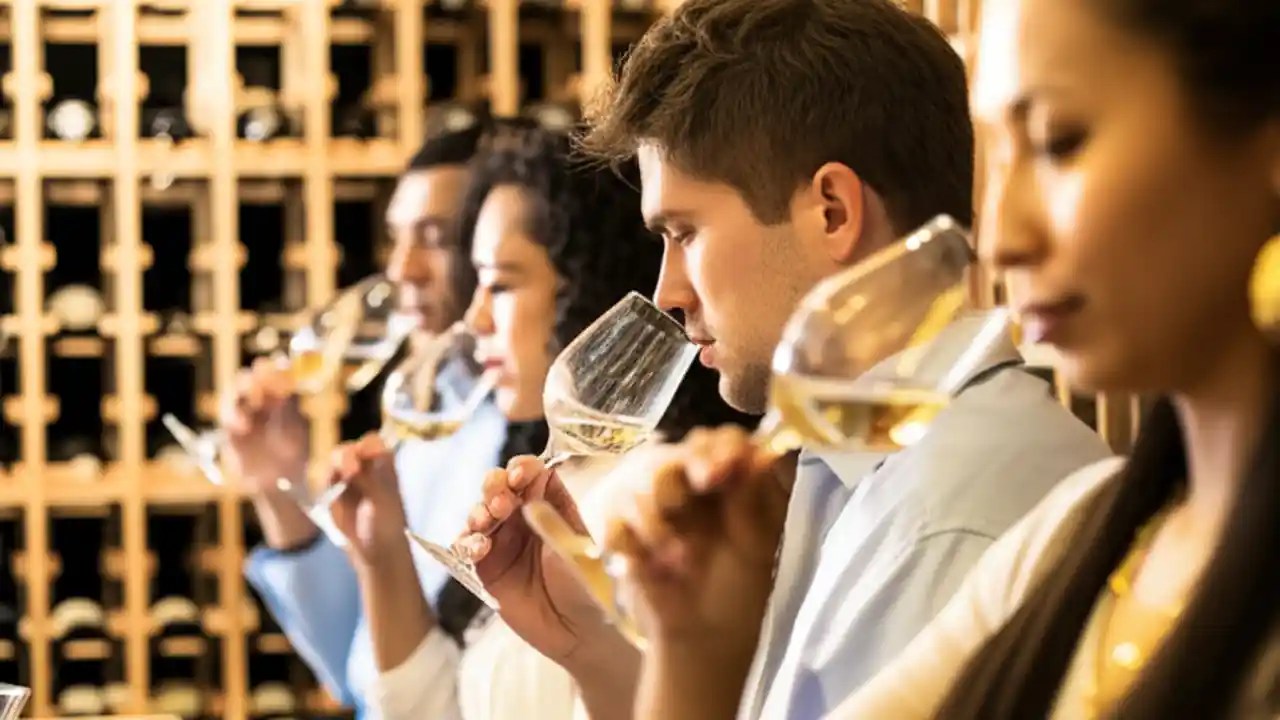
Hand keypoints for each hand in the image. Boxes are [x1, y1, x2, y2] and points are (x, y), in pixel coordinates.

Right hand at [219, 356, 307, 492]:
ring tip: (254, 404)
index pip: (272, 374)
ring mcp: (243, 415)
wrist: (281, 481)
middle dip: (253, 376)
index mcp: (278, 396)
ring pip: (234, 396)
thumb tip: (288, 380)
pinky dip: (233, 418)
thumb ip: (289, 407)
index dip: (274, 367)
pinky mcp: (231, 432)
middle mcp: (258, 402)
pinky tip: (244, 426)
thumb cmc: (294, 452)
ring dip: (241, 396)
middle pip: (249, 379)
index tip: (279, 364)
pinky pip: (226, 419)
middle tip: (258, 376)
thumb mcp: (296, 429)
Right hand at [327, 432, 408, 568]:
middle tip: (350, 471)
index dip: (366, 445)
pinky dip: (326, 481)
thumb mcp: (382, 502)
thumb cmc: (387, 523)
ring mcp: (349, 477)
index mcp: (384, 464)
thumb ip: (368, 481)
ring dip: (335, 468)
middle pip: (350, 449)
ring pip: (335, 462)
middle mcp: (366, 466)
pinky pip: (326, 479)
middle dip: (346, 456)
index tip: (362, 453)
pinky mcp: (335, 490)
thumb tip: (353, 465)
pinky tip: (331, 492)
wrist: (375, 548)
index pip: (373, 443)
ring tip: (340, 481)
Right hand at [455, 455, 622, 668]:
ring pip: (480, 512)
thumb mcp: (574, 550)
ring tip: (485, 523)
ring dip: (478, 512)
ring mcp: (504, 541)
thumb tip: (527, 495)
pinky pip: (467, 547)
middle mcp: (525, 517)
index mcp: (552, 505)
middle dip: (494, 487)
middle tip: (500, 503)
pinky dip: (468, 543)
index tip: (519, 477)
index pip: (533, 473)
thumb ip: (550, 521)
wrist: (579, 635)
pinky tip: (479, 549)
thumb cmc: (587, 587)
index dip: (522, 469)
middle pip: (500, 487)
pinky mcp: (487, 568)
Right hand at [606, 426, 788, 659]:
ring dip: (660, 517)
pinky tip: (655, 567)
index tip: (731, 462)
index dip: (723, 445)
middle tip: (710, 479)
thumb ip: (753, 497)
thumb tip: (759, 453)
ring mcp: (650, 506)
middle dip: (691, 463)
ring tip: (682, 559)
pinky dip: (631, 542)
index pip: (719, 441)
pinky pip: (613, 521)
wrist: (704, 638)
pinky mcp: (622, 532)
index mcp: (724, 481)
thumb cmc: (740, 589)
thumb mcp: (757, 543)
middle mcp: (685, 485)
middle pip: (674, 452)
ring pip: (640, 481)